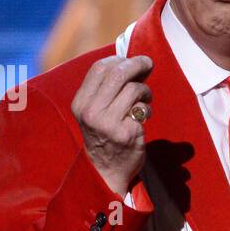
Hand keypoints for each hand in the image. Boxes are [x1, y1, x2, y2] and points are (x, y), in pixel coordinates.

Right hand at [71, 54, 153, 197]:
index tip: (130, 60)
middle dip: (137, 64)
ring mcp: (109, 123)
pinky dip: (147, 108)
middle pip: (118, 74)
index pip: (99, 68)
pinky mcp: (128, 133)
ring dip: (145, 90)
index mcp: (81, 103)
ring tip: (145, 99)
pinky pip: (143, 108)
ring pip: (134, 89)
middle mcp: (92, 112)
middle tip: (148, 64)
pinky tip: (143, 117)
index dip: (118, 59)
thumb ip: (105, 89)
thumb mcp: (94, 112)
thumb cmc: (103, 135)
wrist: (106, 171)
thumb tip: (129, 61)